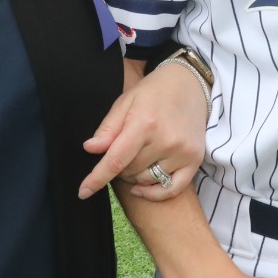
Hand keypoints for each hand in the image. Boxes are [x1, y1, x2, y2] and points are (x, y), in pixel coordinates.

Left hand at [80, 57, 209, 199]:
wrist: (190, 84)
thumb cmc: (153, 93)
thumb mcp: (125, 103)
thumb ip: (108, 129)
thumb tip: (89, 149)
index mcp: (144, 123)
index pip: (116, 160)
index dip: (97, 178)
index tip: (83, 192)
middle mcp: (165, 140)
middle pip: (130, 171)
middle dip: (119, 167)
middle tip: (122, 152)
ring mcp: (182, 151)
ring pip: (146, 180)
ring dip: (135, 176)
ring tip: (136, 159)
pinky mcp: (194, 159)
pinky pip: (171, 189)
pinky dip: (154, 193)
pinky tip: (142, 188)